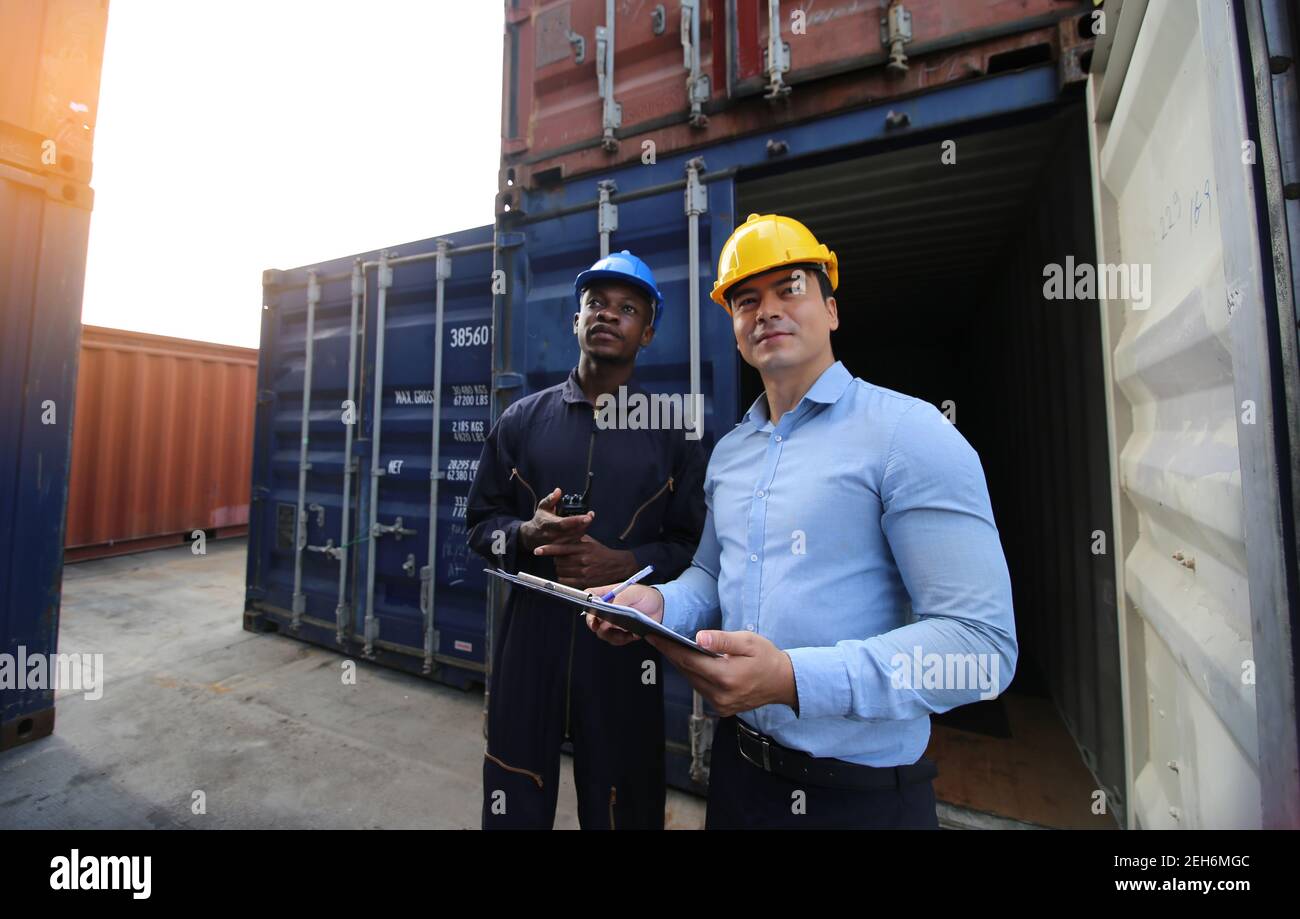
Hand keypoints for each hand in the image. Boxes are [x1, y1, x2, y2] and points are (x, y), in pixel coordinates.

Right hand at [518, 488, 592, 552]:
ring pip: (575, 538)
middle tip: (590, 516)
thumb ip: (551, 499)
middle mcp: (553, 536)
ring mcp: (557, 544)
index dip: (577, 520)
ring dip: (583, 529)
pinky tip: (582, 528)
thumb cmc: (539, 519)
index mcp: (548, 524)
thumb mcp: (542, 507)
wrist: (531, 536)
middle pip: (573, 531)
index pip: (564, 523)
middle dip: (584, 524)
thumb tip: (558, 491)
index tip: (588, 516)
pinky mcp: (561, 549)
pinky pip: (574, 543)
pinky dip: (579, 535)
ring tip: (587, 520)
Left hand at [534, 535, 636, 587]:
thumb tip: (563, 532)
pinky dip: (563, 578)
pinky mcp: (585, 582)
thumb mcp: (590, 542)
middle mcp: (583, 559)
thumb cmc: (602, 553)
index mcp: (583, 547)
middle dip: (557, 559)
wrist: (618, 566)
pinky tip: (568, 575)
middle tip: (562, 558)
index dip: (548, 549)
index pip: (562, 548)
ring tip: (567, 566)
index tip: (537, 550)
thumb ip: (576, 537)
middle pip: (559, 561)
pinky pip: (566, 582)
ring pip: (561, 571)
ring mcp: (584, 572)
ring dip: (560, 569)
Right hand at [582, 584, 662, 646]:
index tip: (589, 609)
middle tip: (603, 626)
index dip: (585, 601)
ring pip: (601, 632)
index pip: (589, 596)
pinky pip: (615, 640)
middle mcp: (607, 609)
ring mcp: (613, 622)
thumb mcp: (634, 592)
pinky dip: (619, 639)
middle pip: (592, 617)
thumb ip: (621, 599)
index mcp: (608, 595)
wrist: (661, 608)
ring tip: (620, 631)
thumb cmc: (646, 595)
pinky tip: (628, 635)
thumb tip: (609, 610)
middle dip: (595, 624)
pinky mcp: (622, 633)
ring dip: (608, 633)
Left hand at [645, 630, 798, 716]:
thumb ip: (722, 640)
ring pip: (691, 681)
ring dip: (682, 665)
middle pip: (687, 671)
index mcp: (726, 677)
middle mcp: (720, 695)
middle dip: (671, 654)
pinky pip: (700, 689)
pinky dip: (694, 675)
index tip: (653, 636)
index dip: (668, 647)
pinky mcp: (721, 708)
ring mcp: (720, 704)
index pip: (688, 660)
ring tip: (670, 647)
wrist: (784, 682)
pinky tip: (691, 662)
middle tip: (657, 637)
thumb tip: (699, 638)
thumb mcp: (748, 642)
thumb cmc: (767, 658)